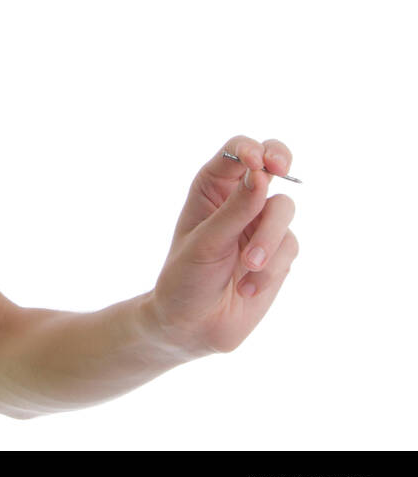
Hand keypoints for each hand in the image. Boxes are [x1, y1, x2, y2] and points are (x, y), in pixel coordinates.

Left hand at [148, 136, 298, 356]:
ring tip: (246, 268)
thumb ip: (236, 210)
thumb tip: (262, 174)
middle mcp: (239, 202)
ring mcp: (261, 226)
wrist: (192, 326)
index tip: (259, 163)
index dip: (250, 149)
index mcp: (211, 190)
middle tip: (280, 167)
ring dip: (267, 241)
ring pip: (284, 211)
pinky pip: (290, 247)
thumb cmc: (185, 278)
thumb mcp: (206, 242)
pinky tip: (247, 288)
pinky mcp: (278, 254)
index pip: (236, 153)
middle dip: (279, 161)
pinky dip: (270, 269)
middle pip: (272, 167)